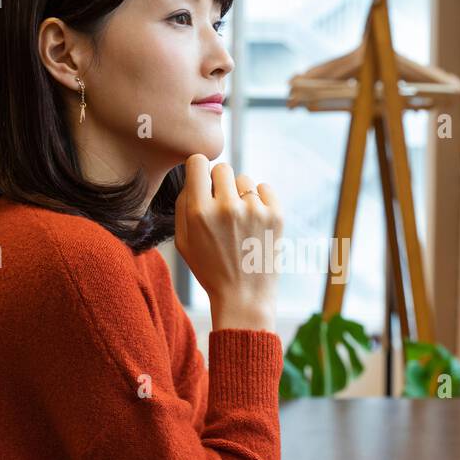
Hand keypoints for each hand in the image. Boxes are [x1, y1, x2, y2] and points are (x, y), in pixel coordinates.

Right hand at [174, 153, 281, 331]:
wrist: (244, 297)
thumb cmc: (210, 270)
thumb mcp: (184, 242)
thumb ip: (183, 205)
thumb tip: (193, 175)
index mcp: (200, 213)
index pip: (198, 162)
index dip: (198, 170)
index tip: (202, 181)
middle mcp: (227, 207)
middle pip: (222, 168)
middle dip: (219, 182)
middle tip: (220, 205)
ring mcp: (254, 210)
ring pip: (244, 180)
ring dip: (239, 193)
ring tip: (239, 220)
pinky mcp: (276, 214)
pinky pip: (265, 188)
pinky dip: (260, 199)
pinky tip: (254, 220)